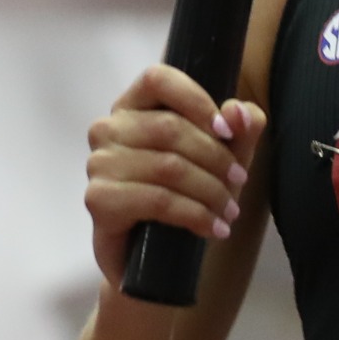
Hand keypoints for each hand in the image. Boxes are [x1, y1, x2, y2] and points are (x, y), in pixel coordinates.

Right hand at [84, 65, 264, 289]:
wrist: (157, 260)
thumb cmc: (189, 195)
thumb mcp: (224, 158)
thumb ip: (239, 129)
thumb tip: (240, 111)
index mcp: (134, 106)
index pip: (158, 79)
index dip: (196, 100)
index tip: (228, 130)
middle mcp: (108, 129)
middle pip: (171, 128)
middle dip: (215, 157)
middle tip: (239, 181)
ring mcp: (99, 164)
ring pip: (168, 166)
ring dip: (210, 191)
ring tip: (230, 211)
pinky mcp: (99, 200)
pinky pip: (157, 200)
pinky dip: (195, 214)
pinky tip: (213, 229)